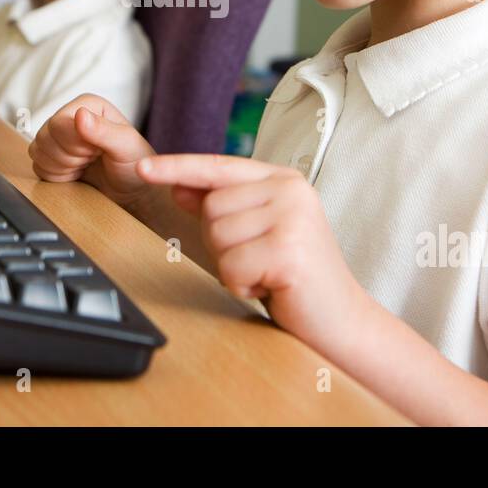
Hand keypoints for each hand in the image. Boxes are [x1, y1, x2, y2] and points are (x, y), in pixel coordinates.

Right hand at [28, 95, 155, 209]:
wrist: (132, 189)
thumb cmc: (135, 164)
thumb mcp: (127, 147)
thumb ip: (104, 131)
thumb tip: (79, 115)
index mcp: (88, 105)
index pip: (58, 124)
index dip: (74, 145)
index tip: (96, 153)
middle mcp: (70, 115)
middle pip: (45, 137)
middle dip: (69, 158)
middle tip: (92, 160)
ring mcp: (58, 135)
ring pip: (37, 151)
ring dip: (62, 167)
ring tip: (85, 166)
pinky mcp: (51, 154)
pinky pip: (37, 165)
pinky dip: (55, 175)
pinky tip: (76, 173)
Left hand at [136, 154, 368, 346]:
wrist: (342, 321)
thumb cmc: (295, 277)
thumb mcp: (258, 233)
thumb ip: (223, 207)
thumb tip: (179, 188)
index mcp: (283, 179)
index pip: (218, 166)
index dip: (178, 168)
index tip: (144, 168)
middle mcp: (291, 189)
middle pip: (211, 207)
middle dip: (221, 243)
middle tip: (259, 260)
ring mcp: (292, 217)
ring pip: (217, 236)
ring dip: (232, 266)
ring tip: (267, 273)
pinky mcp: (289, 250)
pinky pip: (230, 267)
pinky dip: (241, 286)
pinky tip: (271, 287)